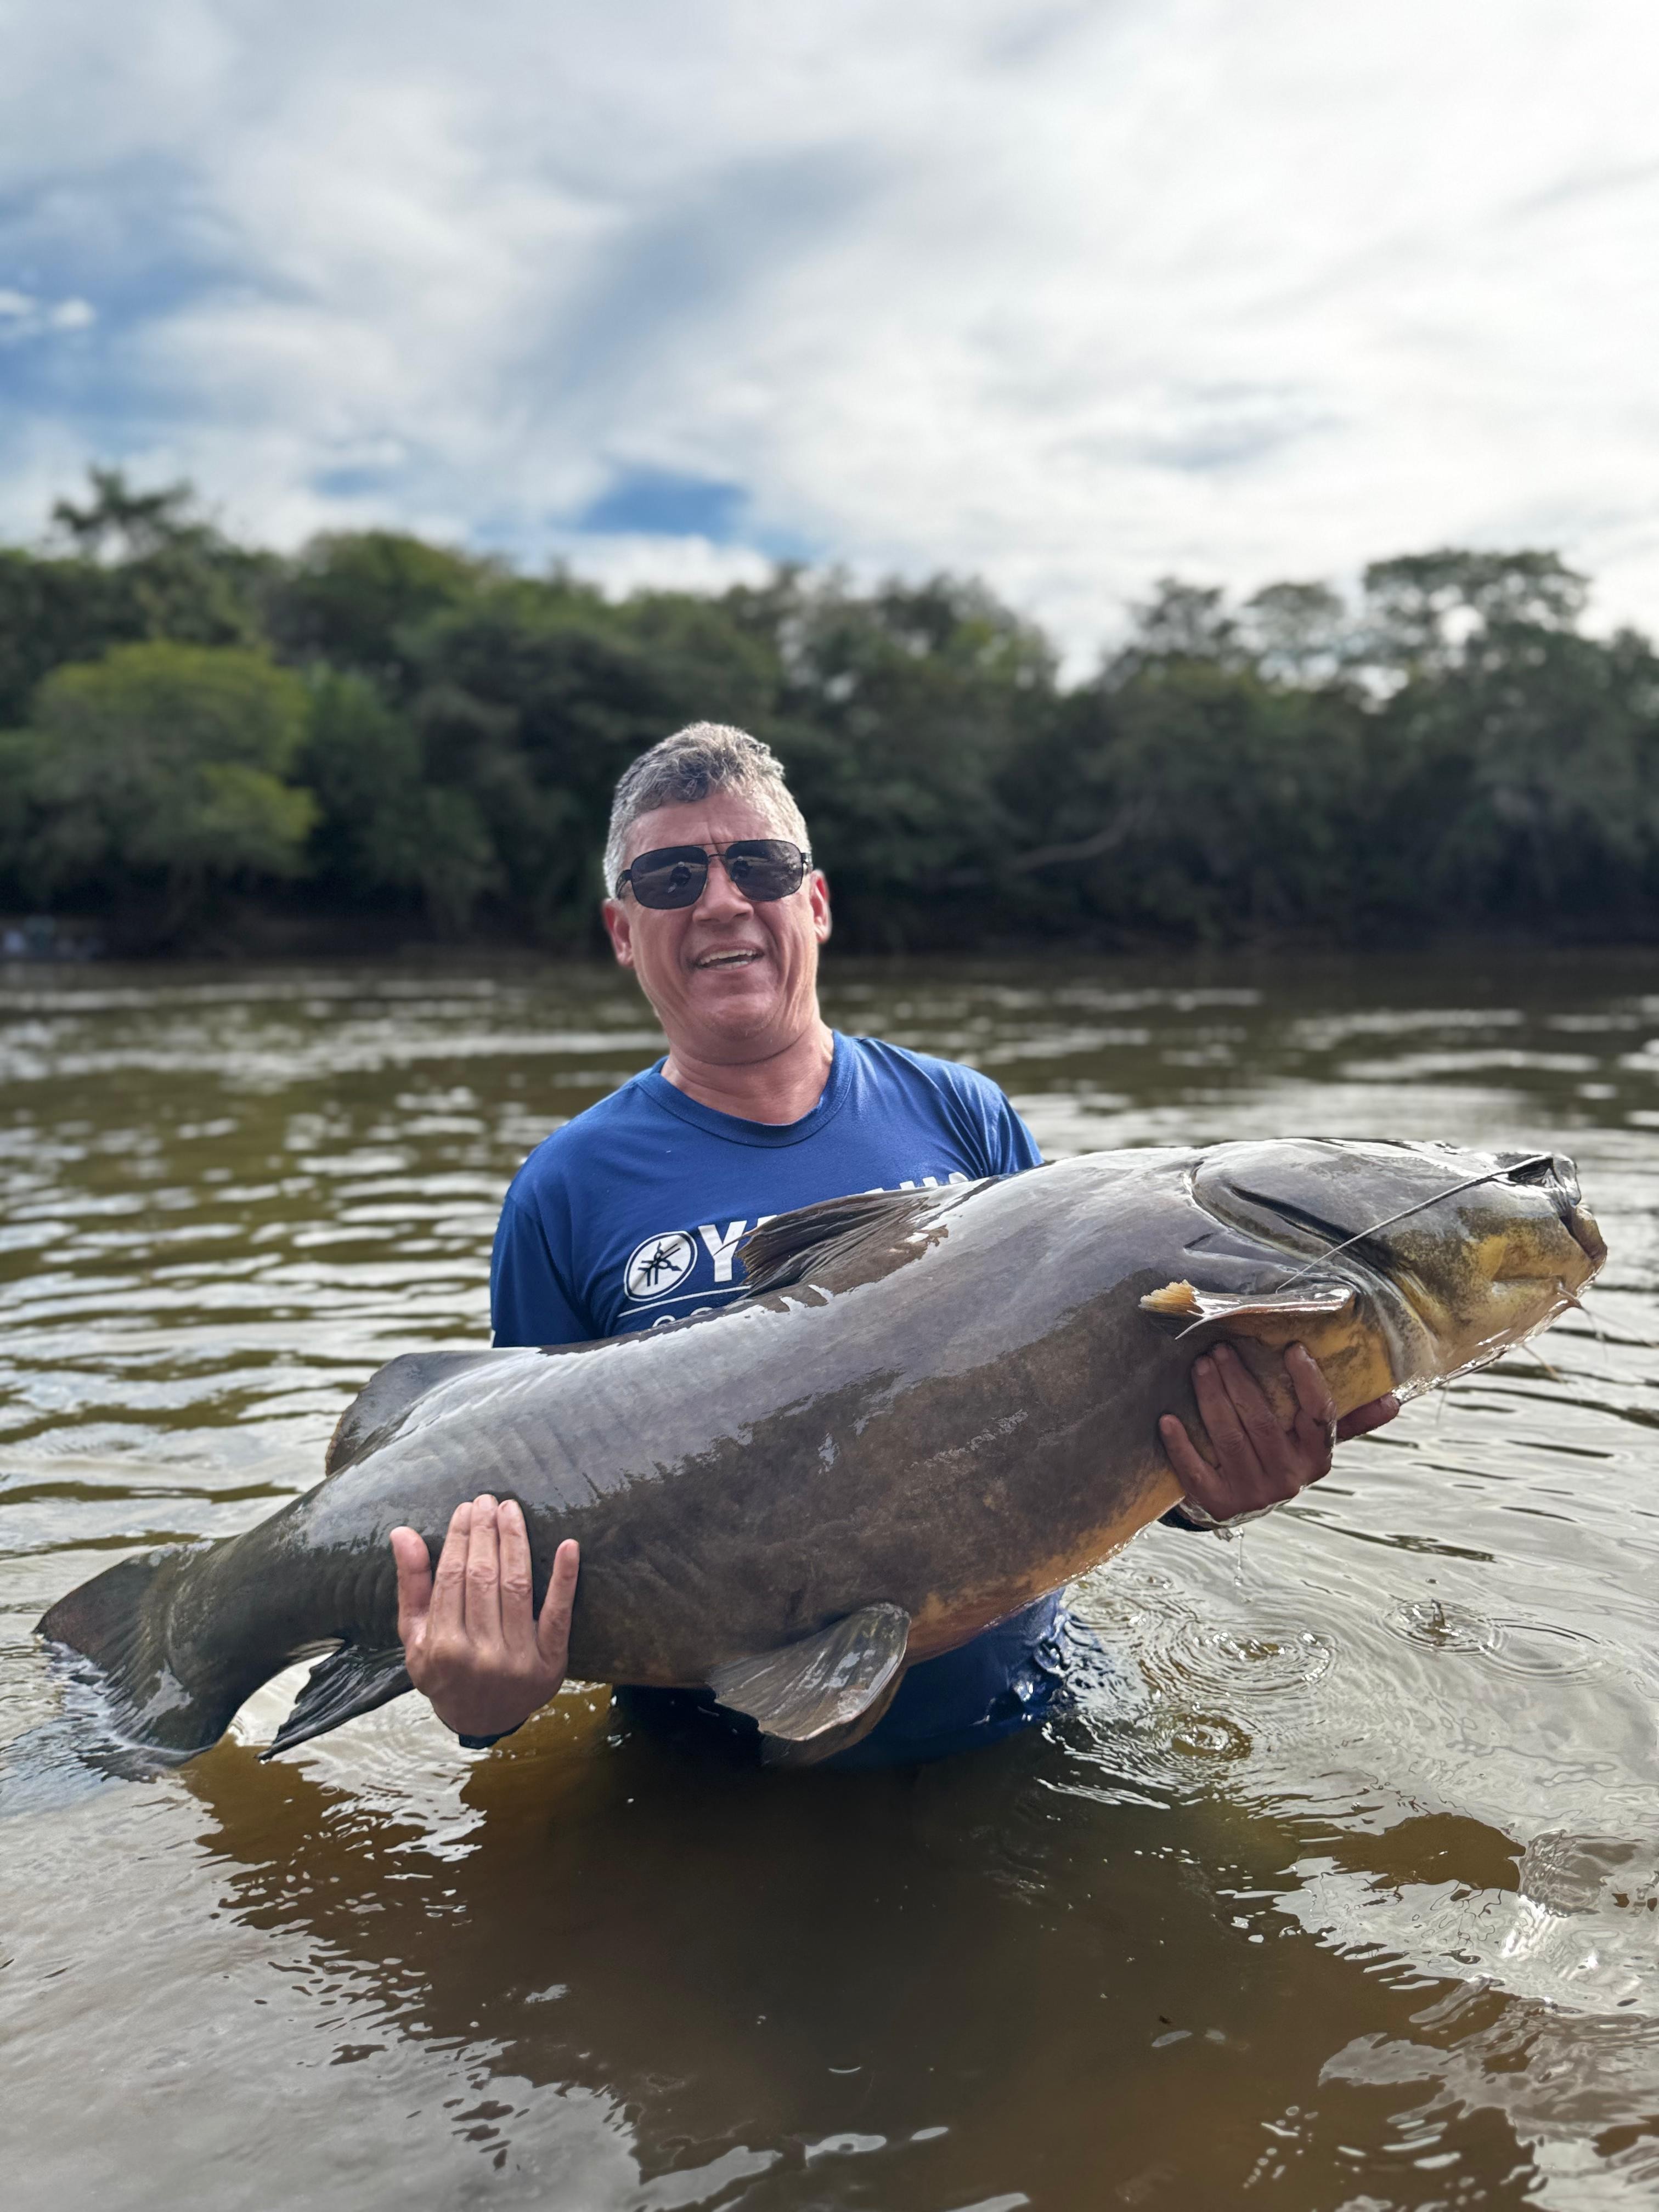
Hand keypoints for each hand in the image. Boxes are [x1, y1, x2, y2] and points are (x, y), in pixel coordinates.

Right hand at [389, 1496, 578, 1740]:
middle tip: (488, 1500)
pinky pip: (559, 1615)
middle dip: (485, 1533)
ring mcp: (517, 1659)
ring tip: (511, 1510)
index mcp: (441, 1648)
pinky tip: (569, 1547)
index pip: (452, 1578)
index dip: (459, 1539)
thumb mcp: (414, 1637)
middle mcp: (479, 1654)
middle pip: (483, 1578)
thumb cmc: (444, 1669)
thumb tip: (402, 1533)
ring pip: (516, 1587)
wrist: (481, 1720)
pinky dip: (565, 1579)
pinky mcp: (550, 1662)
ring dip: (515, 1542)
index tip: (465, 1509)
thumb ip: (410, 1585)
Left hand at [1159, 1341, 1398, 1523]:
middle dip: (1240, 1381)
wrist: (1241, 1503)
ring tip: (1200, 1366)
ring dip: (1211, 1398)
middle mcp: (1289, 1478)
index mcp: (1317, 1458)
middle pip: (1264, 1422)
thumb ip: (1350, 1419)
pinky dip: (1182, 1444)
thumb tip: (1395, 1400)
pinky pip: (1196, 1471)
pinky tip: (1168, 1418)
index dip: (1308, 1383)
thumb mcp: (1312, 1440)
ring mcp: (1253, 1493)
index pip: (1320, 1417)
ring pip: (1229, 1437)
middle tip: (1221, 1349)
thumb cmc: (1279, 1454)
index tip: (1293, 1349)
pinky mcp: (1219, 1504)